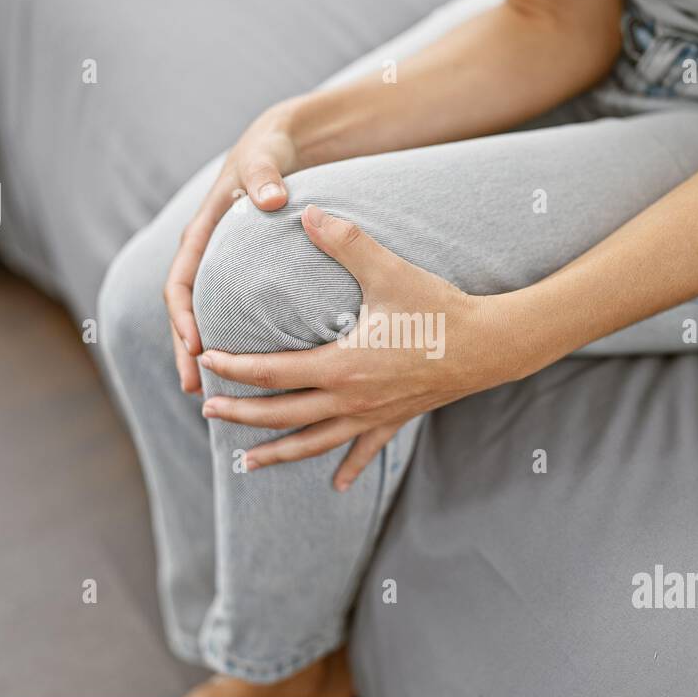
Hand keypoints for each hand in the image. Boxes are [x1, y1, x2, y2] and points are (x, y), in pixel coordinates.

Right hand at [164, 104, 301, 393]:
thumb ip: (264, 175)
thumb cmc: (269, 152)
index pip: (180, 282)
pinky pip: (223, 312)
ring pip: (199, 317)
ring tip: (207, 393)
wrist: (276, 147)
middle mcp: (202, 255)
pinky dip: (224, 340)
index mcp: (201, 233)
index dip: (183, 316)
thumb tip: (270, 198)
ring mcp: (217, 267)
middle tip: (194, 387)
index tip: (194, 344)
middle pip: (183, 312)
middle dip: (185, 350)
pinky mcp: (234, 274)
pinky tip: (242, 370)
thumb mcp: (265, 158)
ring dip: (200, 355)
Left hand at [197, 205, 522, 489]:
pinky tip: (336, 484)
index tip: (208, 360)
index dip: (235, 368)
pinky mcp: (395, 420)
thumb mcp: (389, 271)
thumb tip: (307, 212)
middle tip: (207, 410)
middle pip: (282, 416)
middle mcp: (350, 399)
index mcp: (341, 365)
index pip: (272, 372)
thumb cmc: (439, 308)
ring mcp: (372, 416)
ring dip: (278, 453)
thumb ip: (346, 241)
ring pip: (314, 443)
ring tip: (246, 463)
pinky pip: (365, 450)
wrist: (490, 346)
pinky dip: (349, 468)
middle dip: (241, 415)